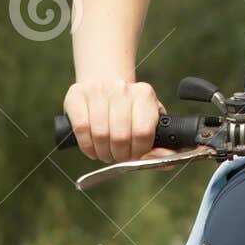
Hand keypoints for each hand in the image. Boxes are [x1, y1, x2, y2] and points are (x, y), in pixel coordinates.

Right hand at [62, 79, 176, 163]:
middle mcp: (121, 88)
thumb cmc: (129, 112)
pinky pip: (82, 129)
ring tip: (106, 152)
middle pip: (121, 136)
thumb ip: (163, 147)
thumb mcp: (150, 123)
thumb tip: (168, 159)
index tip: (135, 155)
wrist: (103, 85)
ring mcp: (97, 89)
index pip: (143, 132)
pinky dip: (87, 146)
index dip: (139, 151)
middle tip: (119, 157)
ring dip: (103, 153)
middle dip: (120, 155)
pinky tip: (92, 147)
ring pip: (100, 134)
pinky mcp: (76, 95)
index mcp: (144, 94)